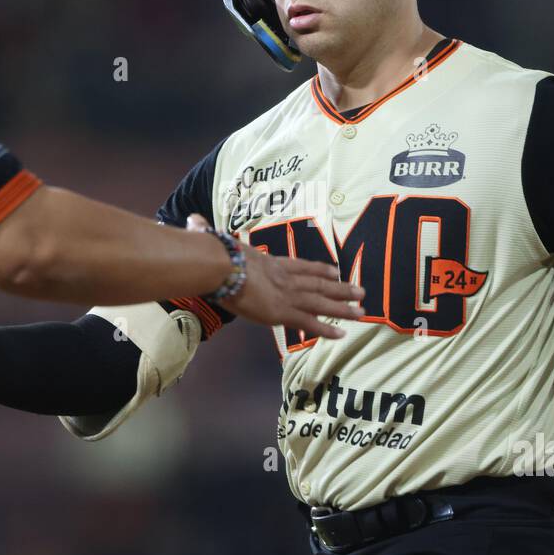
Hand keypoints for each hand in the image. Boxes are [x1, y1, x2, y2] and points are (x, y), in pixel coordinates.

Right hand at [185, 213, 362, 340]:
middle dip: (341, 288)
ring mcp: (285, 295)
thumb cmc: (214, 255)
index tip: (336, 270)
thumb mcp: (213, 243)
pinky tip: (342, 334)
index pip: (300, 266)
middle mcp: (284, 278)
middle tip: (361, 292)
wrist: (219, 266)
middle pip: (318, 283)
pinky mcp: (282, 312)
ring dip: (343, 307)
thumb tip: (191, 221)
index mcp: (270, 263)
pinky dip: (327, 329)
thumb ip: (205, 233)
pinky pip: (309, 323)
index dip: (320, 269)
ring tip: (362, 311)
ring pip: (321, 302)